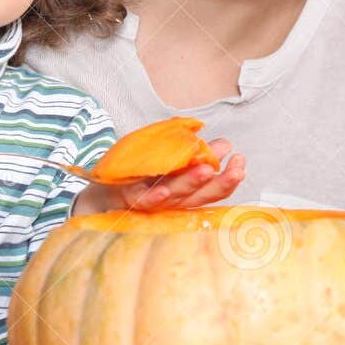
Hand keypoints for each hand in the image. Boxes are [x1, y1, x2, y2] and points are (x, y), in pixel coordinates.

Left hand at [76, 140, 245, 213]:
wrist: (102, 187)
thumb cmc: (142, 173)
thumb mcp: (172, 159)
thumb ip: (196, 154)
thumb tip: (225, 144)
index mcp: (186, 191)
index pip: (214, 189)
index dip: (230, 178)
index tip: (241, 162)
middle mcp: (174, 200)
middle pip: (201, 195)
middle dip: (221, 182)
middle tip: (237, 167)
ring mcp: (154, 200)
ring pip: (177, 195)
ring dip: (192, 183)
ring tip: (207, 169)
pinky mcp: (131, 198)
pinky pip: (144, 200)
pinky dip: (155, 197)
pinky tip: (164, 190)